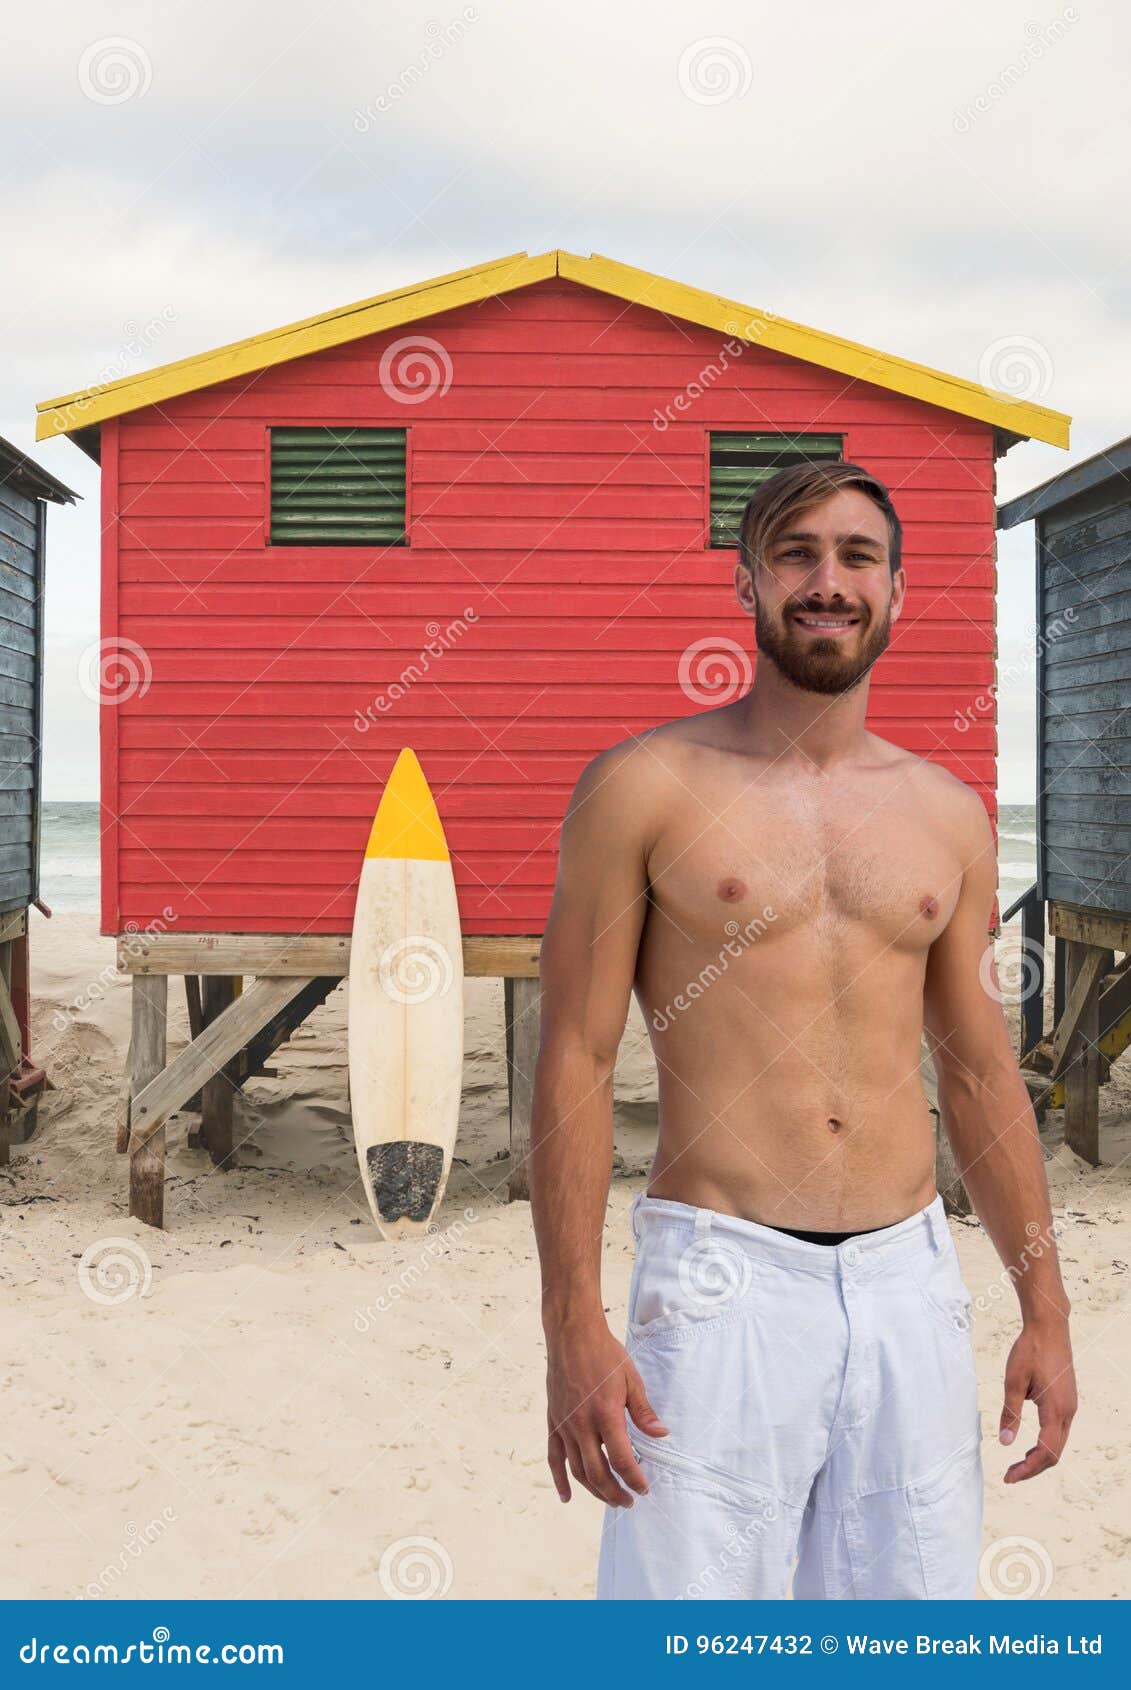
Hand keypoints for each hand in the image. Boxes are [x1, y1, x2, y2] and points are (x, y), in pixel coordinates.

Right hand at [546, 1320, 668, 1506]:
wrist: (572, 1335)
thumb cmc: (604, 1354)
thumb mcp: (631, 1380)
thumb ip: (644, 1412)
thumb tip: (661, 1435)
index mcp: (605, 1414)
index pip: (621, 1459)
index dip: (633, 1479)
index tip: (643, 1488)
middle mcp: (582, 1424)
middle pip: (598, 1472)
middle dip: (615, 1492)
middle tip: (628, 1501)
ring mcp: (565, 1425)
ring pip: (577, 1470)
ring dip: (594, 1490)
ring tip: (609, 1499)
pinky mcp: (553, 1421)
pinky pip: (554, 1457)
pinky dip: (559, 1479)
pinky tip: (567, 1496)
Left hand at [999, 1315, 1076, 1482]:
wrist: (1050, 1327)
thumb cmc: (1030, 1350)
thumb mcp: (1013, 1380)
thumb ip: (1010, 1412)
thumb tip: (1005, 1442)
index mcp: (1056, 1410)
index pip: (1045, 1452)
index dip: (1027, 1469)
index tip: (1008, 1477)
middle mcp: (1068, 1412)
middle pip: (1055, 1454)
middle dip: (1033, 1468)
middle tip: (1009, 1475)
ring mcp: (1070, 1407)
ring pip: (1058, 1444)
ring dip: (1039, 1458)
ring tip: (1017, 1464)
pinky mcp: (1067, 1401)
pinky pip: (1059, 1432)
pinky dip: (1046, 1444)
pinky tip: (1029, 1444)